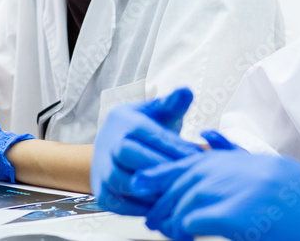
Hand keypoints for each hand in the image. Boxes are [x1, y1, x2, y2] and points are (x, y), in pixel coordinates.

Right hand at [91, 88, 205, 215]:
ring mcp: (102, 169)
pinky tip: (163, 207)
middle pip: (130, 155)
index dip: (174, 146)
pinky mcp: (102, 193)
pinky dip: (141, 208)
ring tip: (177, 194)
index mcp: (124, 120)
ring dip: (151, 189)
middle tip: (188, 176)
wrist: (114, 147)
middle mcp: (108, 143)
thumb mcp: (158, 112)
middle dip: (161, 166)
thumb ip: (173, 103)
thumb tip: (186, 91)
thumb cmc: (143, 129)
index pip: (149, 133)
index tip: (197, 156)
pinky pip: (119, 204)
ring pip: (123, 181)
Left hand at [135, 152, 299, 240]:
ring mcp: (248, 190)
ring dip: (172, 212)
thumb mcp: (286, 182)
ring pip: (191, 193)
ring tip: (163, 228)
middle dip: (166, 192)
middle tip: (152, 214)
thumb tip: (212, 145)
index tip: (155, 184)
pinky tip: (181, 234)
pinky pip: (199, 216)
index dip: (175, 171)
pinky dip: (185, 225)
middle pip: (192, 173)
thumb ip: (250, 167)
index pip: (204, 159)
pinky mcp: (245, 215)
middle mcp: (251, 171)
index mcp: (259, 163)